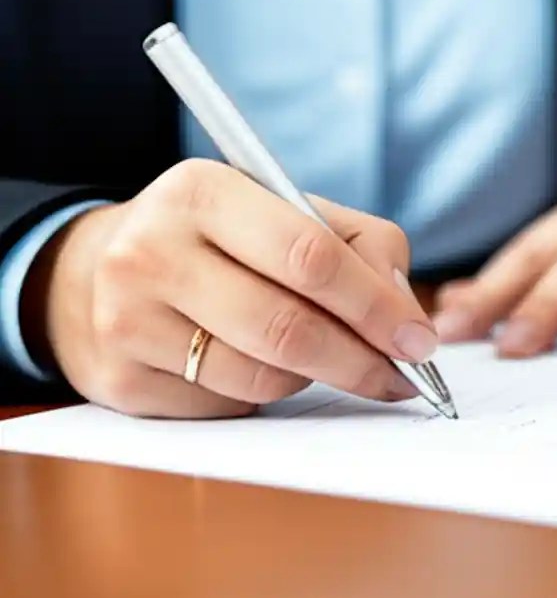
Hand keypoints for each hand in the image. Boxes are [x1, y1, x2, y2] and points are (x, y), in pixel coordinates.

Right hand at [38, 159, 436, 417]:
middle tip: (400, 377)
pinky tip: (253, 366)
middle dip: (361, 361)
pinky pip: (228, 406)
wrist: (96, 271)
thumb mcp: (285, 211)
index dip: (376, 306)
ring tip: (318, 356)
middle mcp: (151, 251)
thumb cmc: (221, 240)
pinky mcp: (122, 381)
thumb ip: (362, 246)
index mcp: (202, 191)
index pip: (309, 255)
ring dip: (312, 378)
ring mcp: (127, 320)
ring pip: (263, 377)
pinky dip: (262, 395)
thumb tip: (407, 319)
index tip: (419, 340)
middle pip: (288, 327)